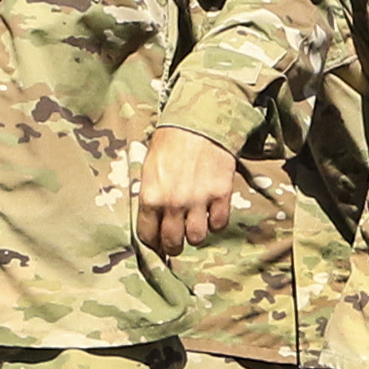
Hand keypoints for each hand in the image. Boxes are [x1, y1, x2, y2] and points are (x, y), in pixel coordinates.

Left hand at [136, 126, 236, 256]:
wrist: (198, 122)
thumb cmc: (169, 142)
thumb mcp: (149, 167)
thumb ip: (150, 195)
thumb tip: (152, 219)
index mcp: (151, 196)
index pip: (147, 235)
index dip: (152, 243)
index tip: (156, 243)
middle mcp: (173, 203)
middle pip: (173, 242)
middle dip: (173, 246)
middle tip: (175, 242)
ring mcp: (198, 201)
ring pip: (197, 238)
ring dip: (195, 235)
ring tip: (193, 226)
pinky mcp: (220, 195)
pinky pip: (218, 224)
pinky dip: (215, 223)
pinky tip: (210, 214)